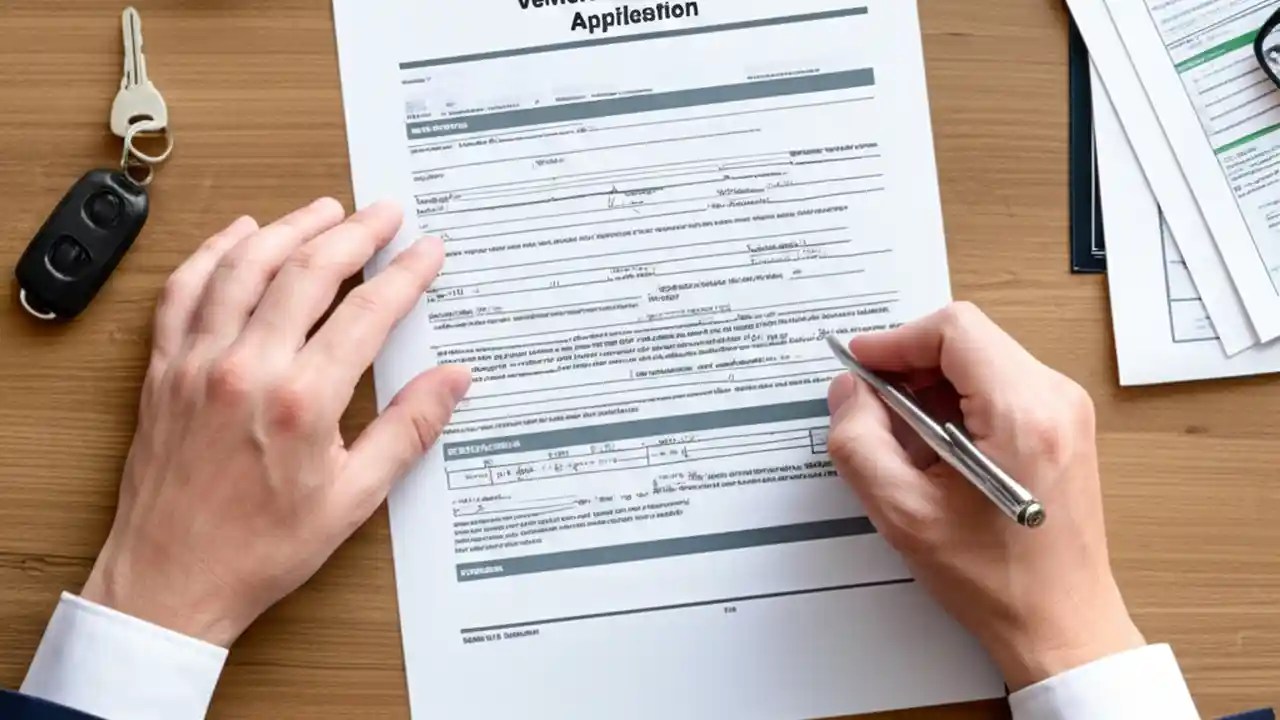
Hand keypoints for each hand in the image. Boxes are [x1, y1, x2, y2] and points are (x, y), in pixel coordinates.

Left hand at [82, 199, 469, 646]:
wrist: (170, 581)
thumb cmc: (260, 548)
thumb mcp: (353, 499)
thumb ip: (407, 431)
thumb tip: (453, 381)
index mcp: (300, 401)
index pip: (366, 312)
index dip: (405, 274)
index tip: (427, 251)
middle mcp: (245, 368)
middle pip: (306, 271)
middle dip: (354, 232)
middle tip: (385, 212)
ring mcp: (197, 363)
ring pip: (244, 266)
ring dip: (289, 228)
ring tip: (325, 210)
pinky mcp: (164, 369)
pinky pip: (184, 290)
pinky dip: (214, 252)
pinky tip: (239, 235)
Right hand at [826, 302, 1142, 690]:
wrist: (1061, 623)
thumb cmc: (996, 580)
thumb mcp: (903, 513)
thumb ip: (860, 442)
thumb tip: (850, 391)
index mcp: (1023, 413)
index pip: (954, 329)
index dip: (896, 341)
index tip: (862, 367)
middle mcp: (1055, 399)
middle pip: (968, 339)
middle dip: (911, 363)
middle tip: (874, 405)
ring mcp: (1066, 411)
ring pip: (982, 359)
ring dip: (933, 383)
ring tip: (905, 436)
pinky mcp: (1064, 425)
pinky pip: (1000, 384)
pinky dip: (958, 400)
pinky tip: (937, 446)